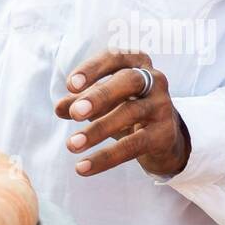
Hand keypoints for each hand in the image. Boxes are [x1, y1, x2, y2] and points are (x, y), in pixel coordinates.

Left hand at [54, 50, 190, 177]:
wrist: (163, 137)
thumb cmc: (125, 107)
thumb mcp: (101, 101)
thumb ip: (79, 101)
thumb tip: (59, 108)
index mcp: (136, 62)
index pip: (114, 57)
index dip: (92, 69)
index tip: (70, 85)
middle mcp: (154, 80)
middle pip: (128, 81)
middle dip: (100, 96)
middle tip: (75, 113)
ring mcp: (162, 106)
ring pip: (130, 113)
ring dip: (98, 130)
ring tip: (72, 144)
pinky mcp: (164, 134)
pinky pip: (133, 145)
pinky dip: (105, 157)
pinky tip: (83, 167)